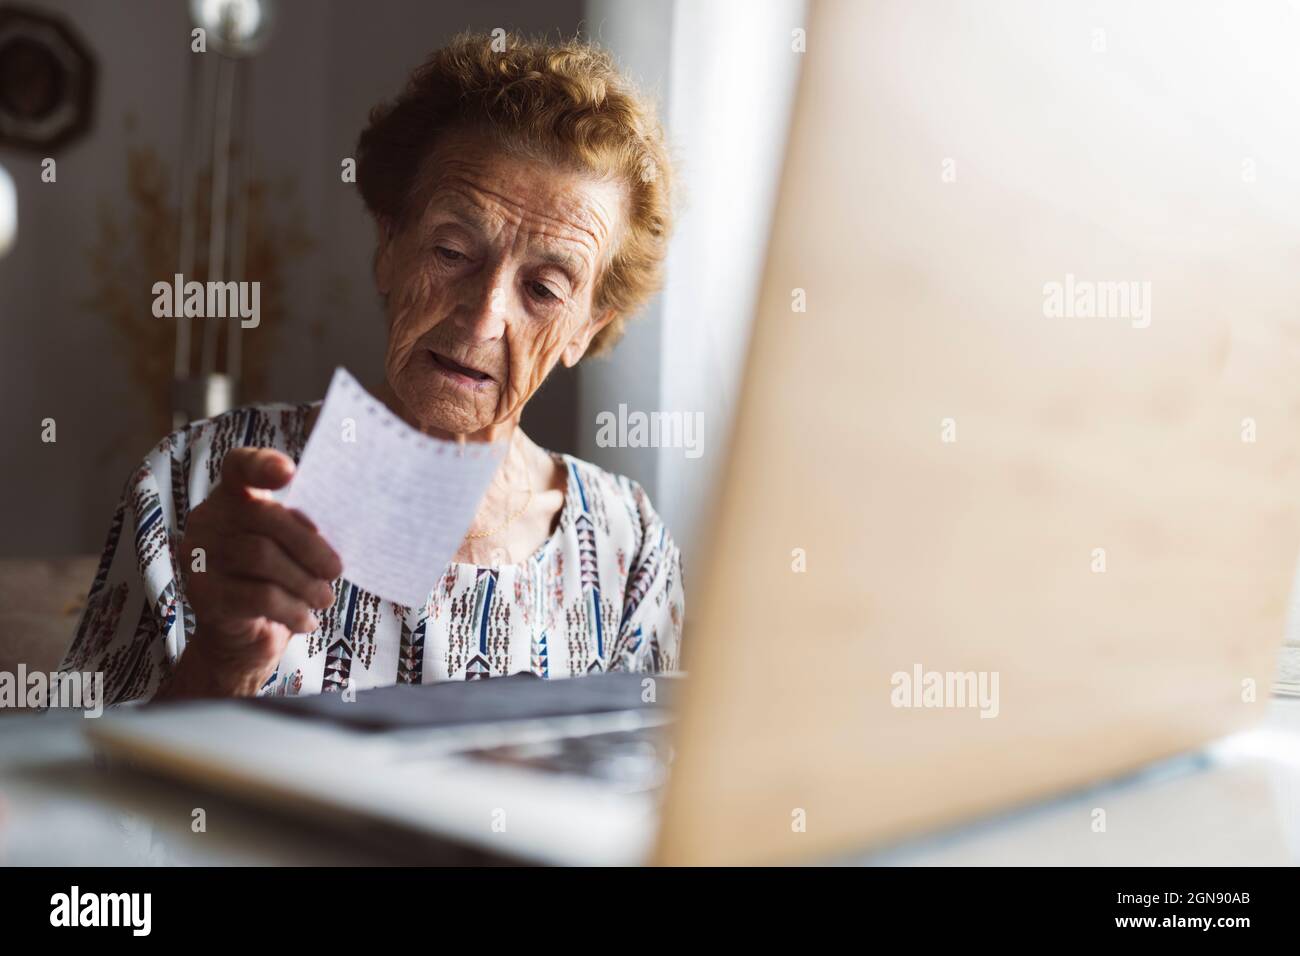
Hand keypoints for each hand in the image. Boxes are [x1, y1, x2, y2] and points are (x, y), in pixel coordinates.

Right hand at [176, 447, 342, 694]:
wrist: (242, 638)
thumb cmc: (276, 581)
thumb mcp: (290, 549)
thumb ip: (301, 528)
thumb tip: (335, 529)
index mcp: (233, 496)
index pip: (239, 466)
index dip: (262, 464)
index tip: (289, 472)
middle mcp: (207, 519)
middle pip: (264, 517)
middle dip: (310, 546)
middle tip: (336, 570)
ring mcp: (198, 555)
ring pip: (262, 557)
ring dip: (304, 582)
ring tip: (324, 598)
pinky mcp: (201, 593)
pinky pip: (259, 596)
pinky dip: (292, 609)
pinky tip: (307, 620)